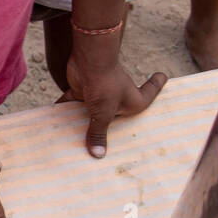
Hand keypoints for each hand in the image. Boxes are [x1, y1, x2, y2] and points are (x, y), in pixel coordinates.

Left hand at [64, 36, 166, 157]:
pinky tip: (54, 126)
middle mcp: (118, 98)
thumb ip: (99, 133)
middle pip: (116, 114)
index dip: (157, 85)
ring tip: (76, 143)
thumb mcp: (104, 114)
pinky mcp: (82, 90)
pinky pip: (71, 104)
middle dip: (110, 127)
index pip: (150, 94)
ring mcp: (99, 94)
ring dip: (83, 123)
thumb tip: (98, 155)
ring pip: (92, 111)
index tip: (163, 75)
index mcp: (133, 101)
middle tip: (106, 146)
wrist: (88, 61)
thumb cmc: (104, 85)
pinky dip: (63, 112)